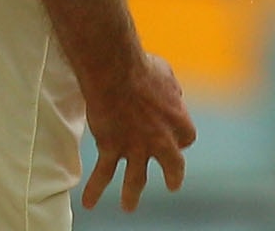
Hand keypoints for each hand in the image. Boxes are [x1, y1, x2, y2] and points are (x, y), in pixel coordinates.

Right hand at [80, 52, 197, 211]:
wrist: (116, 71)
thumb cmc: (141, 67)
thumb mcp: (167, 75)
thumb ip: (171, 90)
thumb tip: (173, 94)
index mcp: (178, 120)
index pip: (185, 137)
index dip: (177, 136)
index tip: (170, 134)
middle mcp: (161, 139)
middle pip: (173, 165)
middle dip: (173, 176)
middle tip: (173, 185)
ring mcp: (136, 147)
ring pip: (136, 180)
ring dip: (132, 195)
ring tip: (129, 206)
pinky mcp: (111, 148)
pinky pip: (103, 174)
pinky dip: (95, 190)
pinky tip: (89, 202)